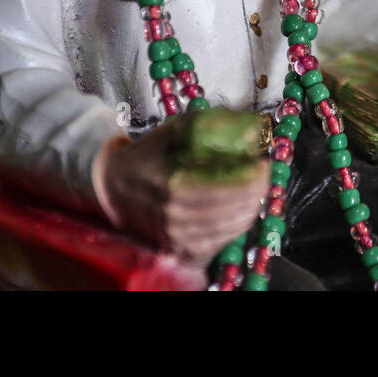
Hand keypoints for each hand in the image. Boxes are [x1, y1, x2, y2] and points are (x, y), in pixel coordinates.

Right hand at [93, 119, 268, 263]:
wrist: (115, 185)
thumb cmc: (149, 153)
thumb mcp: (178, 129)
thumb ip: (216, 127)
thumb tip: (255, 130)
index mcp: (175, 182)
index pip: (232, 185)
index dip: (255, 174)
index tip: (262, 160)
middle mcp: (177, 214)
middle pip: (238, 206)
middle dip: (258, 188)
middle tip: (261, 172)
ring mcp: (178, 236)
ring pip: (235, 225)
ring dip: (251, 204)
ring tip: (252, 186)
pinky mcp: (181, 249)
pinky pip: (223, 240)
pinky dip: (237, 222)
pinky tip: (237, 206)